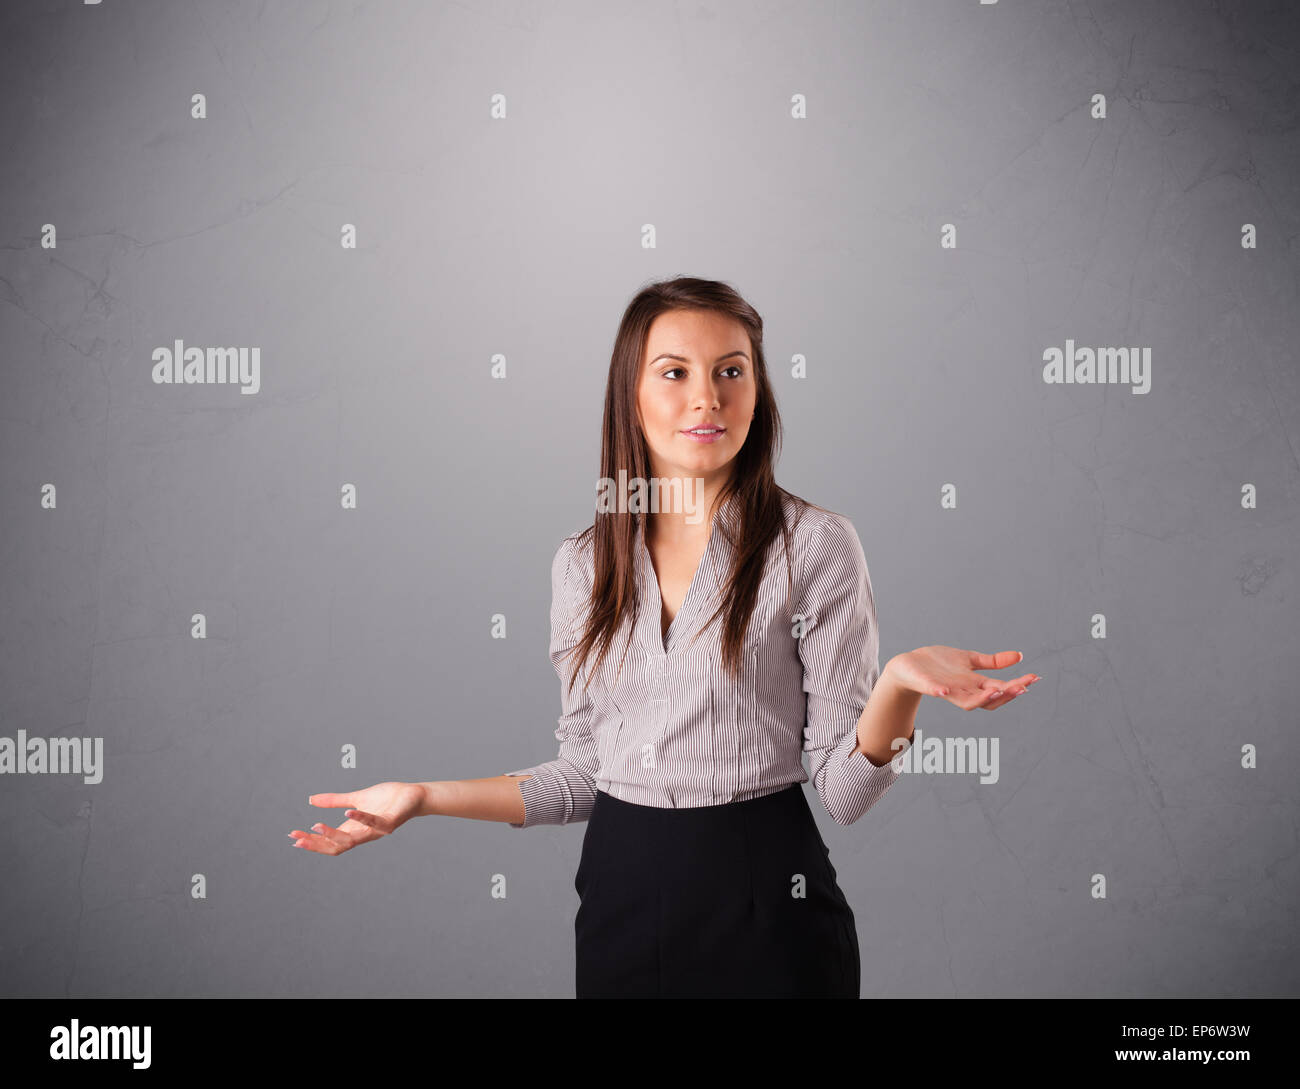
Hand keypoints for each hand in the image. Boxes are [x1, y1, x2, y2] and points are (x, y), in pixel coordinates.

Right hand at [288, 781, 426, 855]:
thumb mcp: (355, 798)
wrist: (413, 796)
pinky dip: (362, 818)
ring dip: (333, 834)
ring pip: (352, 840)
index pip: (329, 842)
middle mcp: (363, 834)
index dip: (312, 841)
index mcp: (353, 829)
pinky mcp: (391, 822)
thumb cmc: (386, 799)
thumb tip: (310, 800)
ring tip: (316, 826)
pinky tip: (349, 811)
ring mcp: (377, 830)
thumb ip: (334, 801)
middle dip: (316, 844)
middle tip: (297, 838)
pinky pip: (375, 823)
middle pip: (336, 846)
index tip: (293, 837)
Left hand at [886, 647, 1039, 709]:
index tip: (1034, 678)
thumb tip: (1020, 656)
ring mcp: (947, 690)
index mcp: (974, 684)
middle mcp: (964, 691)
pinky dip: (940, 692)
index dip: (1017, 685)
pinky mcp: (928, 685)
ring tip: (996, 692)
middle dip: (1006, 694)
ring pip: (967, 702)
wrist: (909, 665)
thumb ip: (993, 662)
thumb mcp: (970, 659)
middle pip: (989, 699)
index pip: (1000, 689)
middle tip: (1022, 687)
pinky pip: (935, 691)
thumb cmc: (939, 664)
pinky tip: (945, 690)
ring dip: (981, 699)